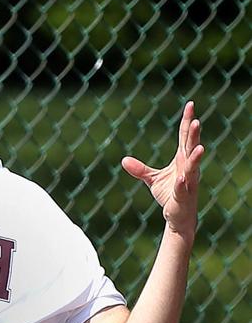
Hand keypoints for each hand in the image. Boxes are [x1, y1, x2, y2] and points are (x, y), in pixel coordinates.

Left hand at [122, 101, 204, 237]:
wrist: (177, 216)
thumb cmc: (170, 194)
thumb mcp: (152, 180)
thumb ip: (140, 169)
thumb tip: (124, 160)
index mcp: (182, 160)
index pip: (185, 137)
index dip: (187, 121)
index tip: (190, 105)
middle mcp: (188, 168)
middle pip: (191, 148)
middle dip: (194, 135)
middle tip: (196, 120)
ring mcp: (188, 182)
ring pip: (193, 167)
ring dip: (196, 157)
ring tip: (199, 147)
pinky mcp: (183, 196)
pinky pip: (183, 188)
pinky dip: (182, 183)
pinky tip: (181, 177)